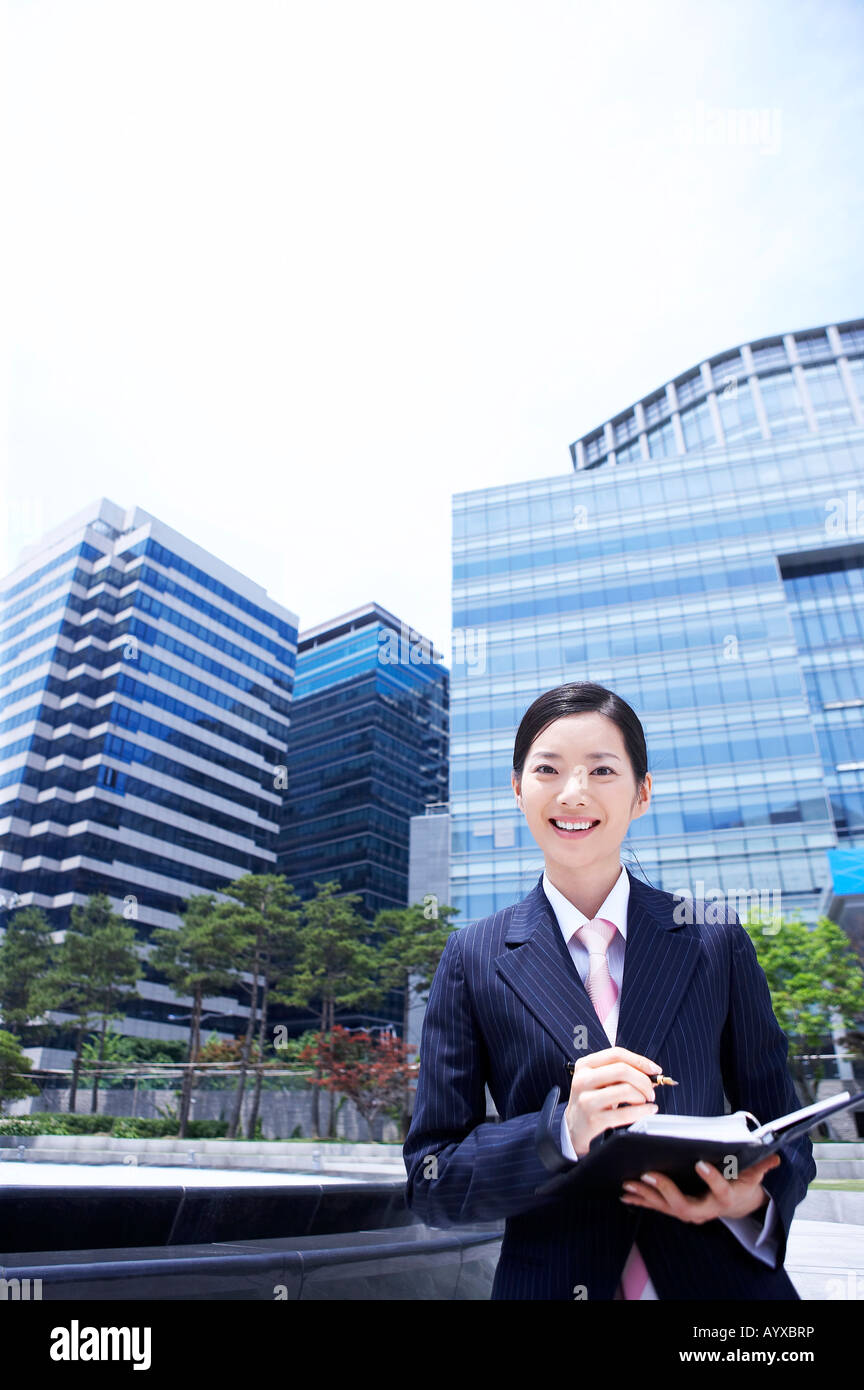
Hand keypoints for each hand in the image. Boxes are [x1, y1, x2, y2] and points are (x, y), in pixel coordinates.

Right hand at [564, 1045, 661, 1156]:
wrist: (574, 1126)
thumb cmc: (592, 1098)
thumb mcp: (599, 1080)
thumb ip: (620, 1072)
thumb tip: (651, 1073)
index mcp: (585, 1064)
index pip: (616, 1054)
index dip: (639, 1060)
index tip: (655, 1069)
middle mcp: (583, 1079)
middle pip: (622, 1070)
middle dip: (644, 1080)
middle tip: (651, 1090)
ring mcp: (587, 1100)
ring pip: (626, 1090)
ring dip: (642, 1096)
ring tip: (645, 1101)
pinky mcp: (594, 1119)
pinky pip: (626, 1113)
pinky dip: (643, 1111)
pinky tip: (648, 1110)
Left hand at [619, 1152, 780, 1222]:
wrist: (738, 1205)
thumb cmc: (743, 1184)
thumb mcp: (755, 1176)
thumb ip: (762, 1166)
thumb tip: (775, 1155)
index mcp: (726, 1197)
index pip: (720, 1189)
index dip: (711, 1178)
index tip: (700, 1164)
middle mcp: (707, 1209)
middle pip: (684, 1205)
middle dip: (665, 1191)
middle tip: (648, 1174)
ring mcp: (691, 1212)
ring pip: (666, 1207)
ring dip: (646, 1195)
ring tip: (628, 1183)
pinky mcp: (679, 1210)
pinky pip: (659, 1207)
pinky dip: (642, 1200)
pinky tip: (625, 1193)